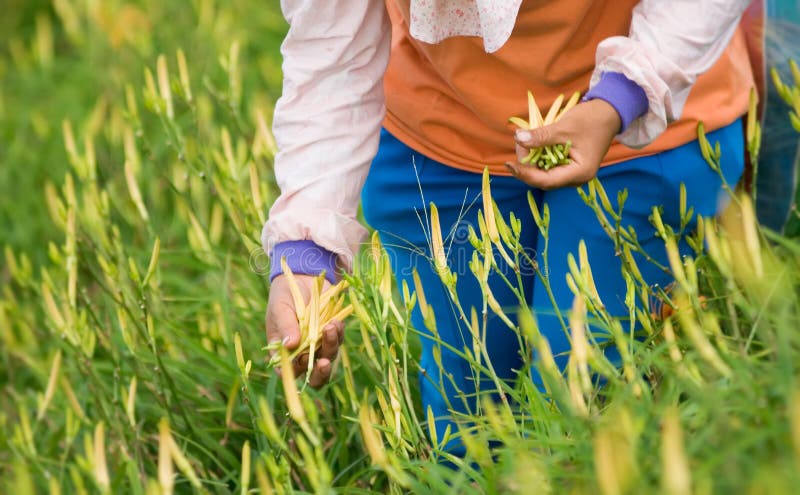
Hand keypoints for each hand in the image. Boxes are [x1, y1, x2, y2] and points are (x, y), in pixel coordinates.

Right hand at [266, 274, 344, 387]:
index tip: (304, 359)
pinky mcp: (331, 335)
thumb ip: (285, 326)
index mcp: (283, 351)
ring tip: (330, 326)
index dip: (297, 371)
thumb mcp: (280, 308)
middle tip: (324, 363)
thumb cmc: (284, 295)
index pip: (288, 372)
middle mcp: (301, 353)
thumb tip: (290, 345)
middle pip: (313, 376)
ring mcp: (318, 346)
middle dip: (320, 373)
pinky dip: (339, 334)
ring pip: (328, 358)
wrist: (301, 278)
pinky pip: (338, 341)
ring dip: (331, 346)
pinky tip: (336, 322)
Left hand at [506, 99, 621, 189]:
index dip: (525, 174)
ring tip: (524, 140)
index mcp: (579, 173)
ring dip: (532, 159)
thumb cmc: (590, 120)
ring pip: (544, 174)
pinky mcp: (569, 167)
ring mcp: (572, 174)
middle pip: (543, 179)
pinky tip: (533, 143)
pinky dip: (539, 156)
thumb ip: (540, 136)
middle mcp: (576, 178)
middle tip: (518, 143)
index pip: (546, 181)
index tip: (509, 164)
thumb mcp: (563, 127)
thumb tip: (517, 138)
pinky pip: (549, 166)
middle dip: (527, 164)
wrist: (609, 113)